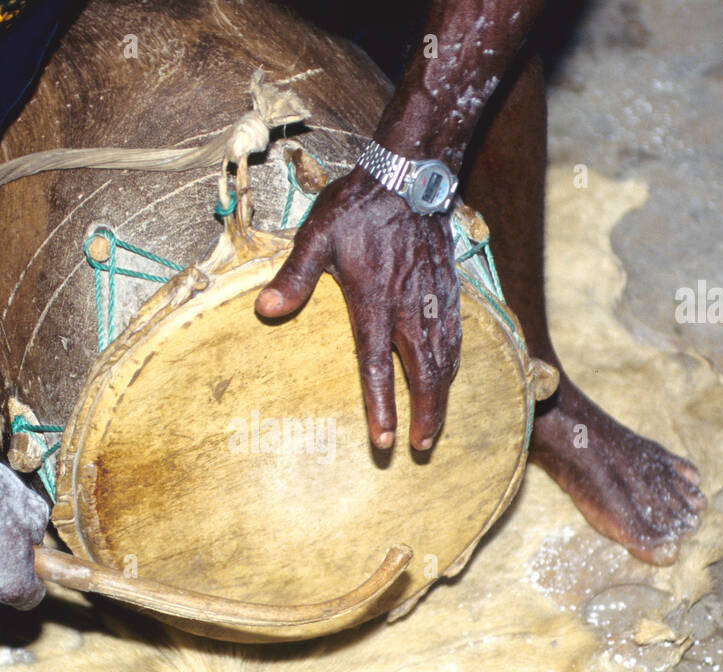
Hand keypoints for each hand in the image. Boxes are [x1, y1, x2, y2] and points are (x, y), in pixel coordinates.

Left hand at [255, 167, 461, 449]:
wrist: (408, 173)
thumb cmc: (356, 206)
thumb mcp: (316, 236)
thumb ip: (294, 277)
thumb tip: (265, 310)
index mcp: (374, 301)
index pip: (376, 367)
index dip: (381, 408)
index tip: (384, 441)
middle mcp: (408, 307)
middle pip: (422, 374)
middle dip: (425, 415)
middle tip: (421, 447)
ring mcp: (432, 298)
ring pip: (445, 359)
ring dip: (442, 397)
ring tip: (436, 426)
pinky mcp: (449, 288)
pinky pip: (456, 335)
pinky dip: (455, 363)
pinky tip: (450, 377)